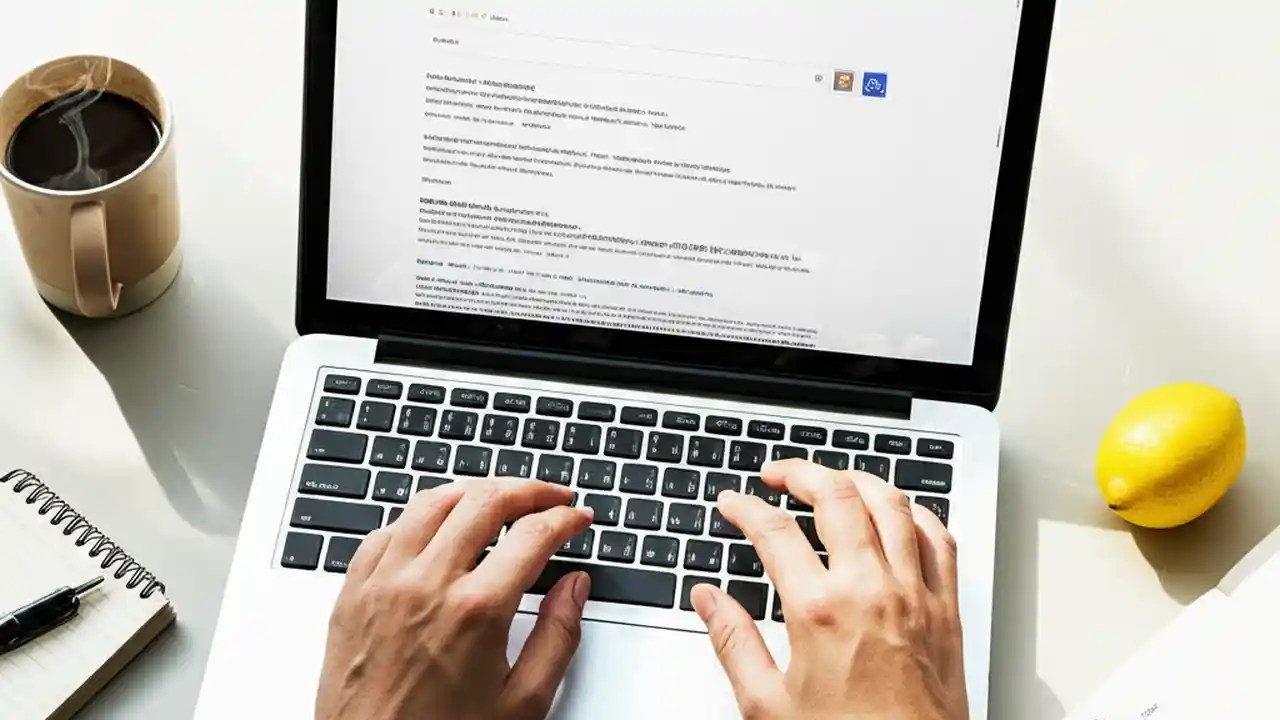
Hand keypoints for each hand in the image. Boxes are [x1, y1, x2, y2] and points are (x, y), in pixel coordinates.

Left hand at [315, 479, 593, 719]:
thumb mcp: (522, 704)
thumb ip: (558, 637)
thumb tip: (575, 587)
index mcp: (476, 611)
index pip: (533, 534)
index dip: (564, 518)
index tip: (577, 518)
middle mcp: (426, 585)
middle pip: (484, 501)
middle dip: (527, 490)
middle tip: (549, 497)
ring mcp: (382, 584)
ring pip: (431, 502)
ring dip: (472, 492)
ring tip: (498, 499)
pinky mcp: (351, 594)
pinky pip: (385, 531)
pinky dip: (417, 519)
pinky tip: (435, 529)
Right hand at [691, 460, 967, 719]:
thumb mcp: (767, 706)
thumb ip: (733, 642)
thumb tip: (707, 598)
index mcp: (820, 611)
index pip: (774, 530)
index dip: (745, 508)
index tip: (732, 504)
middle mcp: (872, 591)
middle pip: (837, 495)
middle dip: (800, 472)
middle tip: (777, 475)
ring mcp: (915, 596)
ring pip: (891, 504)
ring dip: (856, 479)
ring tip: (831, 479)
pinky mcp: (946, 611)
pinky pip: (940, 539)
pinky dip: (915, 514)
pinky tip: (897, 514)